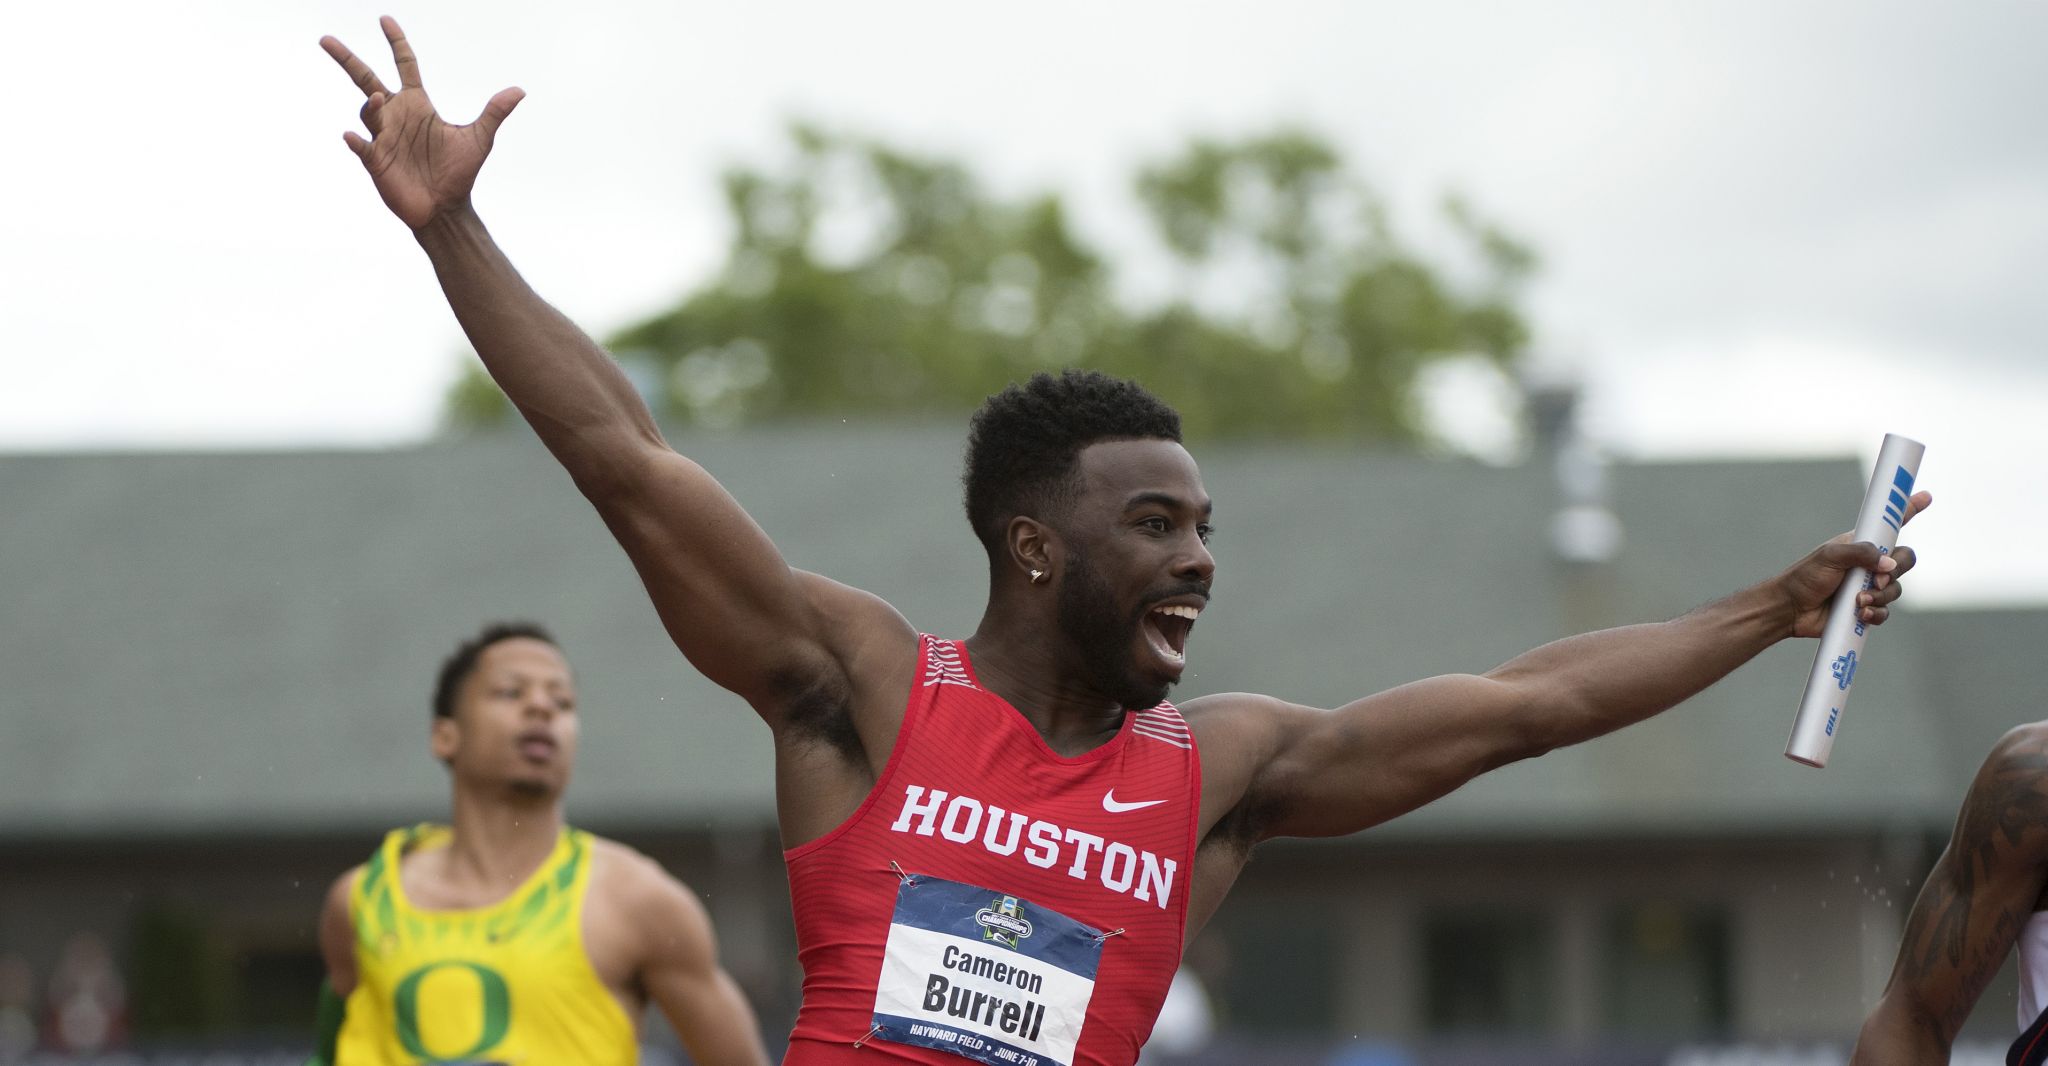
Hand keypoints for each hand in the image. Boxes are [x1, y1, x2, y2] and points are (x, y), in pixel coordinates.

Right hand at [320, 17, 523, 229]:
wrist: (446, 207)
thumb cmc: (459, 172)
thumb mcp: (479, 139)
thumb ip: (494, 113)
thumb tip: (519, 91)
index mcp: (417, 105)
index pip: (404, 64)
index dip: (396, 42)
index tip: (385, 20)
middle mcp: (396, 116)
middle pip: (366, 79)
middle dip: (346, 59)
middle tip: (326, 39)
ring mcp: (383, 137)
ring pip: (368, 111)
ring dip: (371, 105)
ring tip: (379, 99)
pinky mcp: (376, 161)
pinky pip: (362, 146)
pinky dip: (356, 141)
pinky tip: (352, 137)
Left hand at [1779, 489, 1932, 638]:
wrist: (1790, 608)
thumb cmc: (1805, 576)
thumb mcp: (1830, 556)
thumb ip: (1860, 554)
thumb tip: (1888, 563)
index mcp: (1862, 544)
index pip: (1890, 525)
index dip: (1909, 510)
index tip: (1926, 496)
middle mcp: (1870, 564)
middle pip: (1904, 560)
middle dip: (1896, 570)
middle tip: (1876, 579)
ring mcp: (1869, 587)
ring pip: (1896, 589)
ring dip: (1880, 596)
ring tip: (1857, 601)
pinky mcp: (1866, 608)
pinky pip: (1885, 611)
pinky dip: (1876, 613)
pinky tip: (1860, 613)